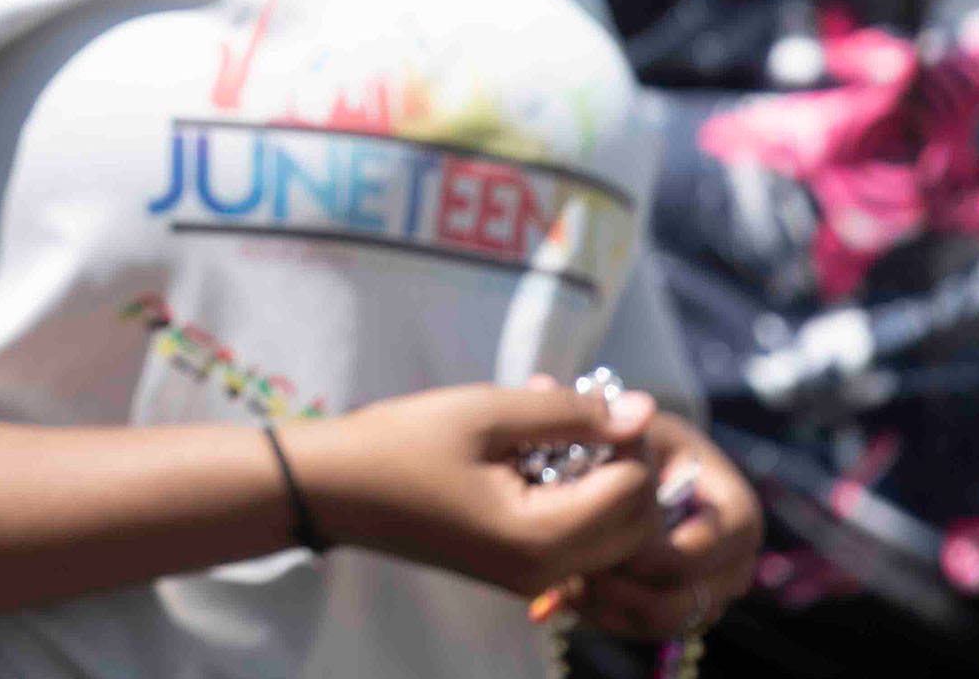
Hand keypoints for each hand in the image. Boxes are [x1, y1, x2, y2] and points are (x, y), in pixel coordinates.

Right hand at [282, 380, 669, 597]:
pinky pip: (574, 534)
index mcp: (541, 538)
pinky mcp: (517, 570)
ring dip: (597, 473)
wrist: (337, 490)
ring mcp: (531, 577)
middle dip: (622, 461)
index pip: (634, 492)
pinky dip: (572, 490)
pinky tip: (533, 447)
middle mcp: (546, 572)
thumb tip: (641, 410)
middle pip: (634, 523)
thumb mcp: (491, 413)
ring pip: (609, 530)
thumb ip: (573, 415)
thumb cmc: (405, 443)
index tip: (597, 399)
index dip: (627, 439)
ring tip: (549, 420)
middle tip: (580, 410)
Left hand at [569, 409, 761, 642]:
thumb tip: (605, 422)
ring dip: (613, 605)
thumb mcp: (639, 432)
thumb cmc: (643, 443)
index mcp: (737, 513)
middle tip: (578, 568)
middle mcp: (734, 562)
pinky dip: (608, 614)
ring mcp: (710, 594)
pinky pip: (645, 629)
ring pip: (664, 623)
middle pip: (688, 602)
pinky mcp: (680, 612)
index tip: (609, 541)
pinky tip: (571, 588)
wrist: (641, 468)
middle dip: (630, 589)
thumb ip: (625, 436)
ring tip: (568, 577)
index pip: (707, 550)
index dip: (658, 554)